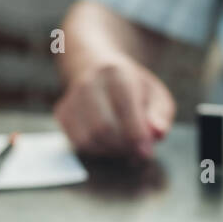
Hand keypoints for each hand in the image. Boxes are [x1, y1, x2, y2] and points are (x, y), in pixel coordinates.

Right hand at [54, 55, 174, 158]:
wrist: (98, 69)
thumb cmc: (132, 88)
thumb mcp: (155, 95)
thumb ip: (160, 115)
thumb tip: (157, 134)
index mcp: (115, 73)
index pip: (124, 109)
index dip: (136, 135)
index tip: (147, 152)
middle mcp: (88, 84)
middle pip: (103, 129)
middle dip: (123, 147)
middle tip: (137, 151)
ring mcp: (71, 99)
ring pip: (89, 140)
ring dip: (111, 151)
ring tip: (124, 145)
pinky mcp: (62, 114)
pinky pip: (79, 144)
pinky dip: (97, 150)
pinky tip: (109, 143)